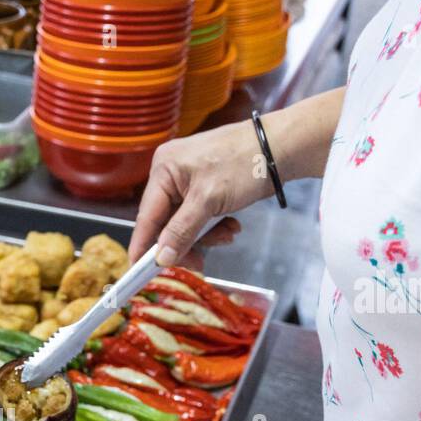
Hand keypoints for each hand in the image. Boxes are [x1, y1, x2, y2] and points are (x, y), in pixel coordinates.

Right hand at [129, 119, 268, 267]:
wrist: (281, 148)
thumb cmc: (244, 163)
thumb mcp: (209, 201)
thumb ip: (182, 231)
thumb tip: (161, 259)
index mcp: (163, 170)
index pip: (146, 217)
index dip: (143, 246)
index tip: (138, 272)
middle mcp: (170, 175)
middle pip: (165, 224)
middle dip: (184, 243)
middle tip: (199, 263)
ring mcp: (188, 181)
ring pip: (184, 224)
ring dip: (204, 236)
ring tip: (227, 234)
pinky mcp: (205, 188)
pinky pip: (199, 217)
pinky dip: (213, 226)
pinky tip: (231, 225)